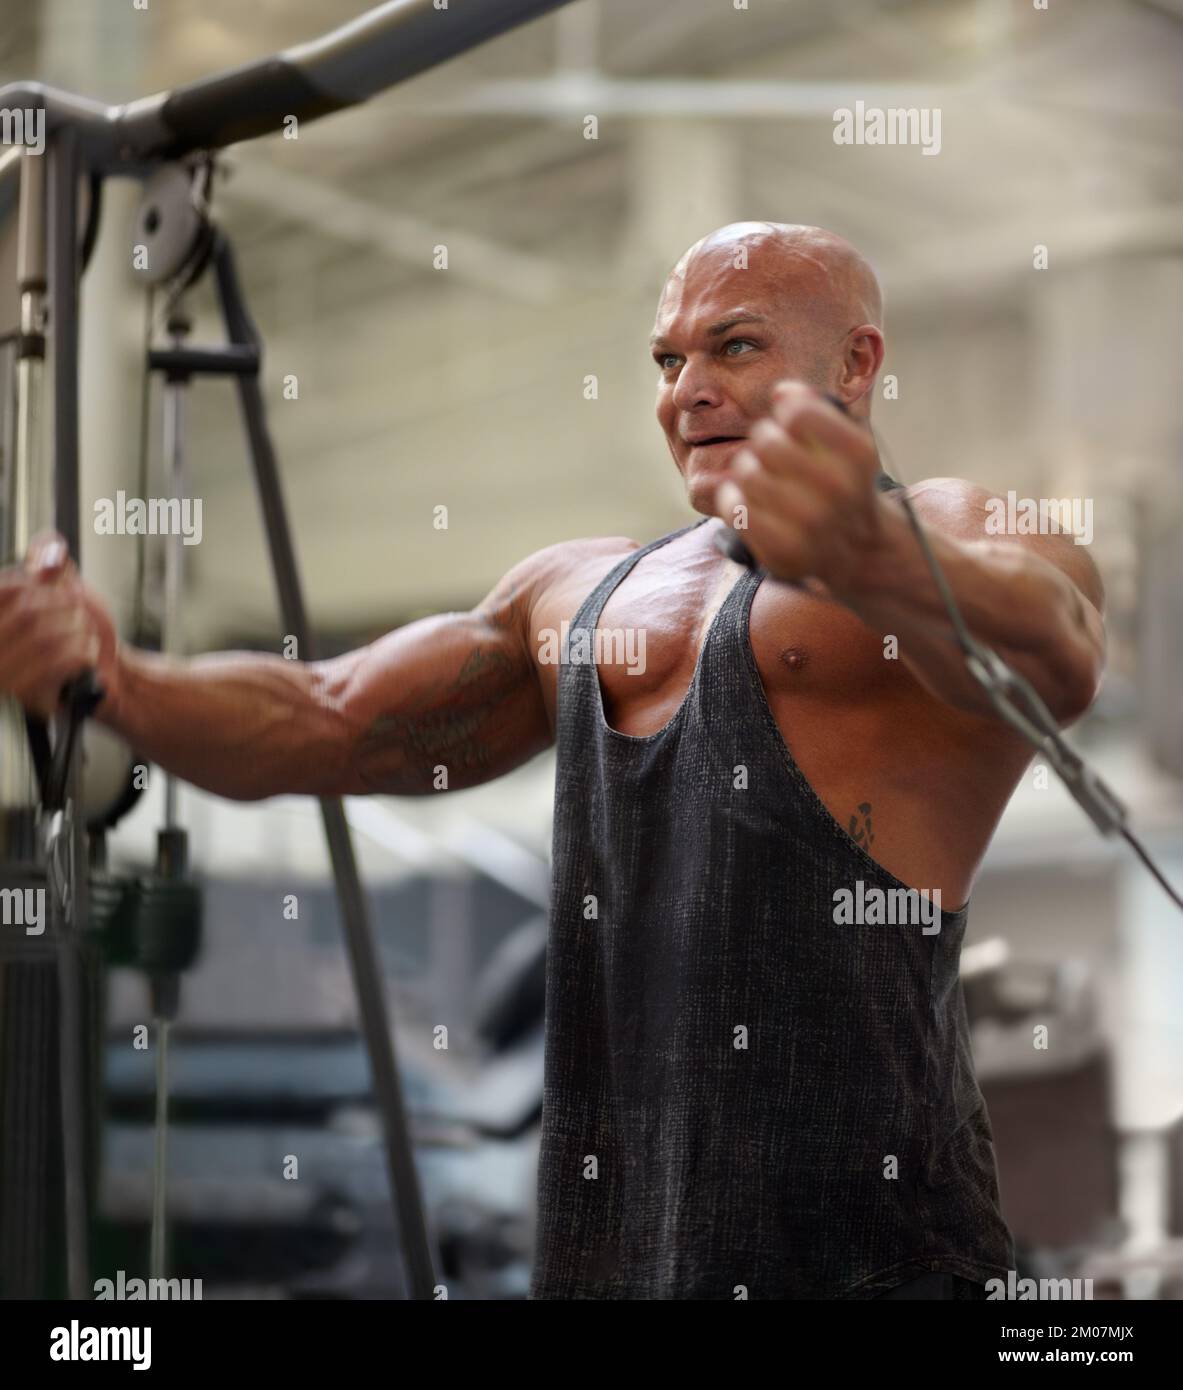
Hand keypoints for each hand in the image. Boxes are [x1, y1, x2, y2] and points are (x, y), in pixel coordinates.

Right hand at [0, 530, 119, 720]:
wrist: (98, 674)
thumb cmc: (72, 629)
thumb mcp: (61, 584)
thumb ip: (50, 559)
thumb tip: (50, 556)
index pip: (7, 588)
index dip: (40, 583)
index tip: (60, 588)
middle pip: (28, 612)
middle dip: (66, 607)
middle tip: (79, 612)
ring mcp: (2, 672)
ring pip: (46, 638)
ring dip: (78, 630)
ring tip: (84, 633)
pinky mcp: (24, 694)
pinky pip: (59, 663)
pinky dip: (83, 652)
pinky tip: (84, 654)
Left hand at [716, 382, 884, 591]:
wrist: (858, 549)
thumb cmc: (843, 484)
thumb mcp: (846, 441)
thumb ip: (816, 408)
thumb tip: (781, 393)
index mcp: (858, 455)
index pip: (799, 414)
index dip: (787, 411)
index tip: (790, 423)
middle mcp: (839, 490)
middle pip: (767, 442)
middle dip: (763, 440)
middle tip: (771, 451)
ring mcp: (811, 525)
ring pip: (746, 473)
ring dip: (746, 469)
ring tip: (759, 476)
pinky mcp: (783, 552)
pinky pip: (734, 507)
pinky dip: (731, 498)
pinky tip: (744, 497)